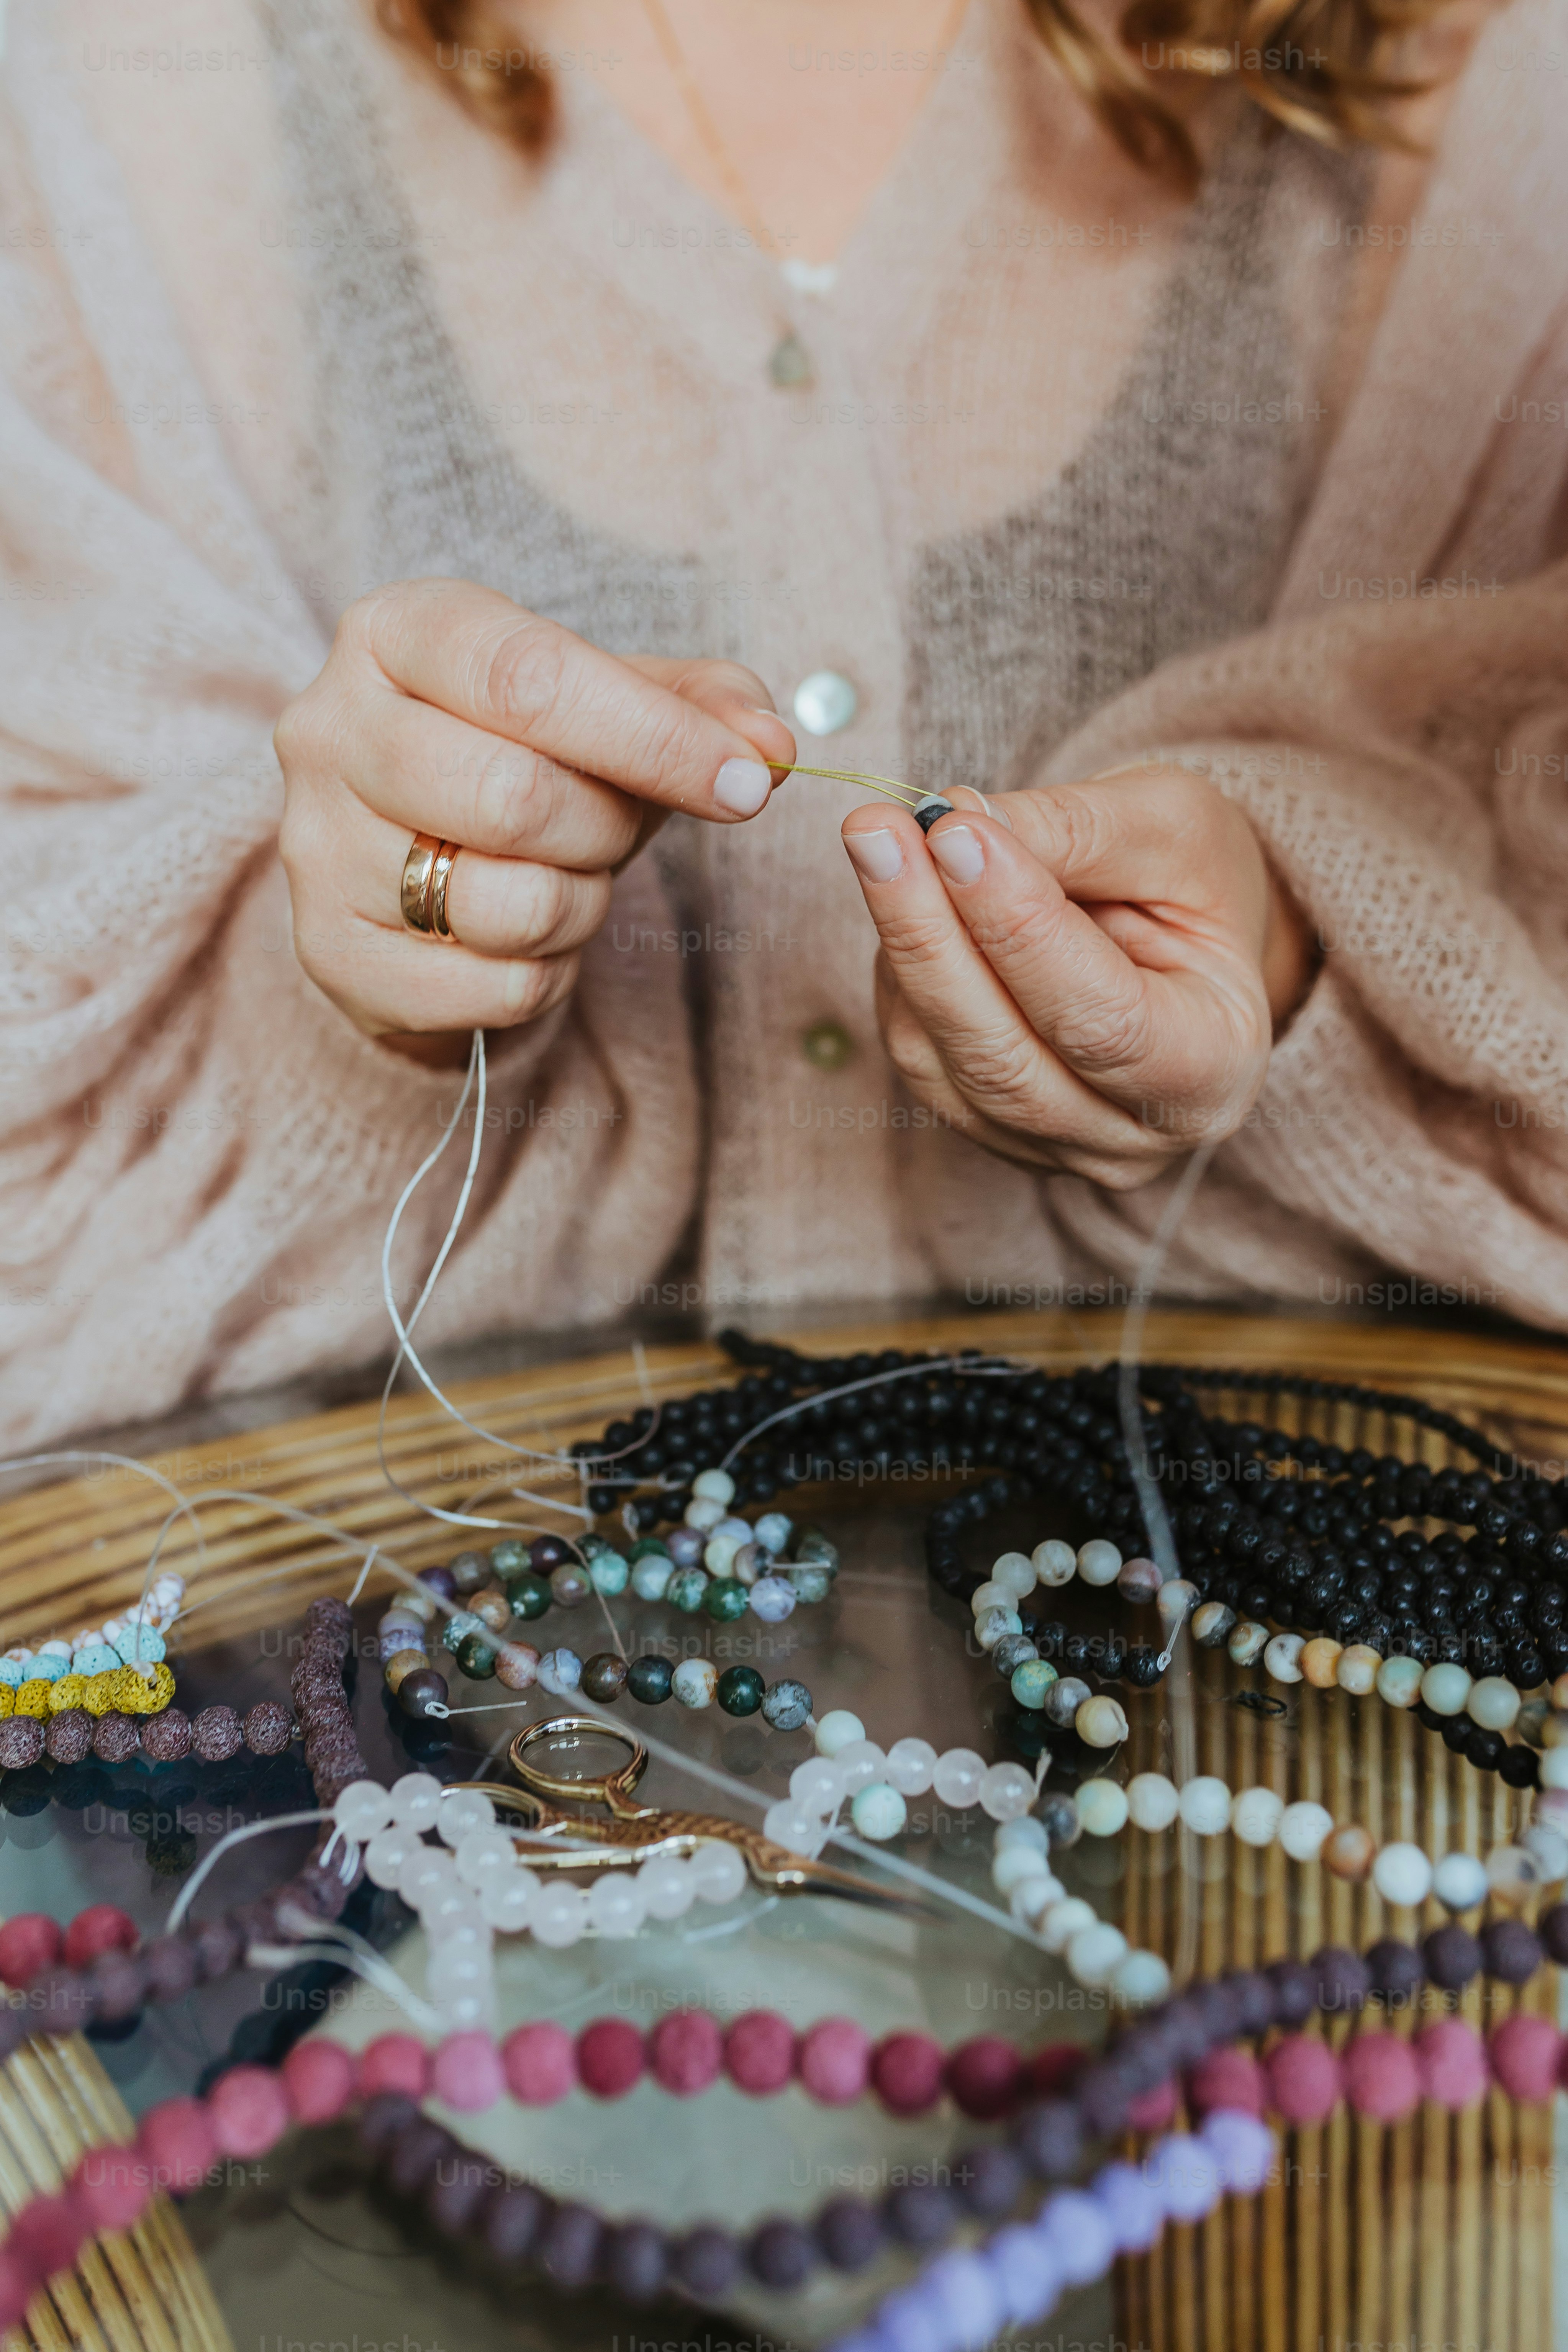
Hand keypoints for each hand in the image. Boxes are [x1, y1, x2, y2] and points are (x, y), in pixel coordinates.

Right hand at [274, 579, 795, 1059]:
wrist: (413, 856)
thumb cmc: (525, 756)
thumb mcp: (611, 705)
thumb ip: (700, 706)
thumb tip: (770, 744)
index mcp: (397, 631)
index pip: (532, 677)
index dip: (657, 737)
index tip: (749, 780)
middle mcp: (327, 729)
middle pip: (515, 797)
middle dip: (607, 829)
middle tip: (616, 829)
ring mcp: (314, 846)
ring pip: (506, 904)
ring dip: (579, 905)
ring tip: (565, 877)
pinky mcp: (329, 952)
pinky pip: (495, 987)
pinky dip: (547, 972)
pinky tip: (526, 936)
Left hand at [842, 766, 1314, 1189]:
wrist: (1183, 936)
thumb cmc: (1193, 882)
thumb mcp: (1170, 827)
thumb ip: (1074, 830)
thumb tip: (956, 824)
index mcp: (1213, 1069)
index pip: (1103, 1020)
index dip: (1021, 928)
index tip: (959, 834)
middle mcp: (1132, 1138)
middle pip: (1003, 1057)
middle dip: (929, 934)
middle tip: (875, 830)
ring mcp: (1047, 1144)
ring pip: (940, 1060)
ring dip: (900, 942)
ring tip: (883, 837)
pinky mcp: (980, 1126)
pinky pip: (914, 1052)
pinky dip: (898, 967)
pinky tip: (907, 895)